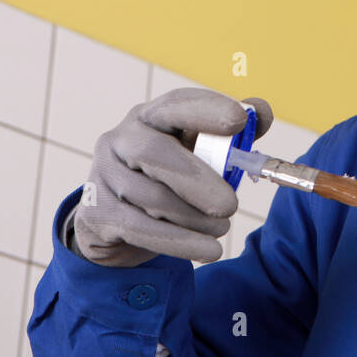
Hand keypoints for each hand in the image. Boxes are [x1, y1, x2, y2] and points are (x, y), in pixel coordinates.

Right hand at [70, 89, 272, 266]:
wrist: (118, 225)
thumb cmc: (169, 180)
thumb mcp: (200, 156)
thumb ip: (231, 137)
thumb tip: (261, 113)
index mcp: (150, 118)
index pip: (174, 105)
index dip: (206, 109)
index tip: (239, 119)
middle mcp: (120, 140)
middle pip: (151, 152)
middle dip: (196, 179)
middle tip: (230, 205)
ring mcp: (102, 175)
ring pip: (149, 197)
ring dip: (193, 219)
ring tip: (223, 229)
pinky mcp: (95, 212)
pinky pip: (138, 228)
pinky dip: (179, 242)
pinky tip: (208, 250)